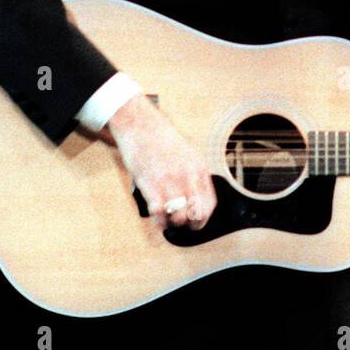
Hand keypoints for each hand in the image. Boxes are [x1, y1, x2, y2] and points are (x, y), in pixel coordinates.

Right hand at [106, 94, 216, 229]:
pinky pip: (158, 213)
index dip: (203, 218)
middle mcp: (186, 177)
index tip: (196, 221)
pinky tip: (157, 216)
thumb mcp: (190, 152)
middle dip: (190, 224)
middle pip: (196, 215)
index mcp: (199, 169)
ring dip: (173, 223)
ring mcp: (168, 182)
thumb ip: (196, 174)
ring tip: (168, 219)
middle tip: (182, 224)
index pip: (209, 204)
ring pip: (178, 218)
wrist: (140, 124)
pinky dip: (159, 220)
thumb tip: (198, 195)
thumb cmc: (163, 137)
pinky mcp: (149, 184)